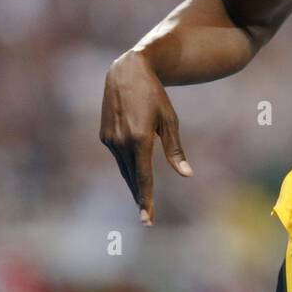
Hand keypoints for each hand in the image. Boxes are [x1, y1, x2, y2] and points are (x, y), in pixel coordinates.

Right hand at [99, 50, 191, 224]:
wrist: (128, 73)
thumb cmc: (155, 96)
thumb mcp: (170, 121)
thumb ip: (175, 150)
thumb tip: (187, 174)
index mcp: (140, 139)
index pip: (143, 178)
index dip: (146, 200)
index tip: (147, 218)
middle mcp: (121, 142)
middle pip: (132, 178)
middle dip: (140, 197)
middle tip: (147, 218)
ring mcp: (110, 139)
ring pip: (124, 169)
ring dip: (133, 184)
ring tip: (143, 200)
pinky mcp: (104, 136)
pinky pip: (118, 157)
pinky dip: (127, 166)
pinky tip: (134, 171)